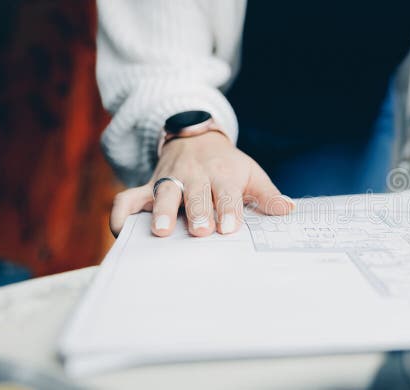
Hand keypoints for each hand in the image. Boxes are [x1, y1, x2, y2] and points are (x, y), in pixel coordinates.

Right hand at [110, 131, 293, 236]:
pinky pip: (128, 198)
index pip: (226, 193)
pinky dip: (121, 213)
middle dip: (197, 212)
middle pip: (195, 194)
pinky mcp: (148, 187)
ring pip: (163, 193)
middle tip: (200, 231)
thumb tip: (289, 210)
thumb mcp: (251, 173)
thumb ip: (268, 195)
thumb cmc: (228, 165)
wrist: (196, 139)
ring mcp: (169, 180)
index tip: (229, 227)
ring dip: (162, 211)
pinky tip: (120, 232)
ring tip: (161, 231)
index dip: (228, 210)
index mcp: (222, 173)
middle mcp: (194, 176)